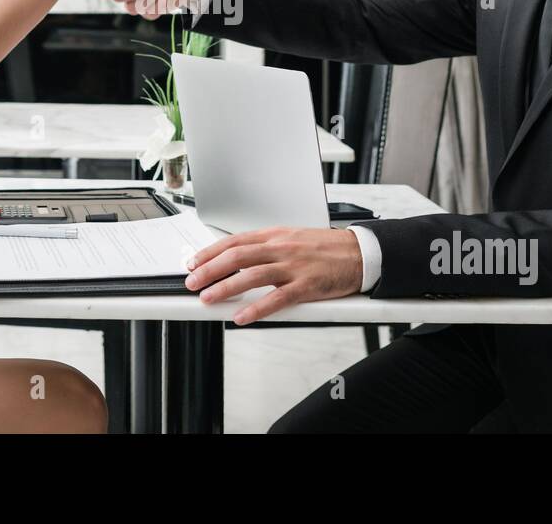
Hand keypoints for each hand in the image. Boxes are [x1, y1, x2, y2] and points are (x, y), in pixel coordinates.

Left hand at [184, 227, 362, 324]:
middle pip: (237, 256)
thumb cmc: (325, 247)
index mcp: (275, 235)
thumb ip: (266, 247)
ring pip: (252, 275)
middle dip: (209, 269)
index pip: (234, 241)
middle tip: (191, 282)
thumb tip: (238, 257)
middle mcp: (281, 248)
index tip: (193, 263)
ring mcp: (294, 266)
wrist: (360, 252)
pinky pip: (278, 298)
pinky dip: (257, 308)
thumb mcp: (292, 238)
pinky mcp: (307, 286)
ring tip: (208, 298)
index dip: (210, 252)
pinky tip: (242, 317)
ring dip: (226, 288)